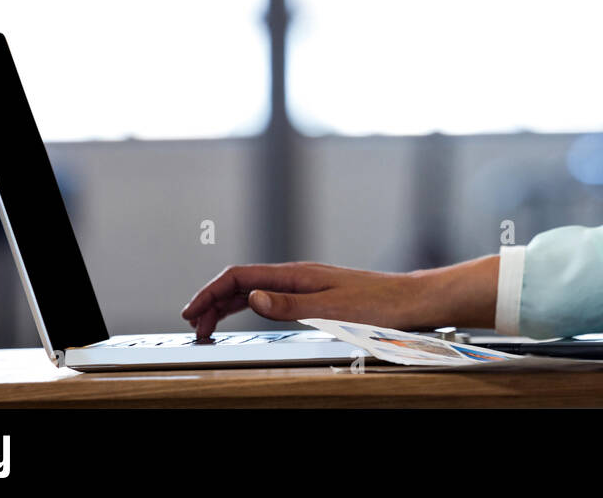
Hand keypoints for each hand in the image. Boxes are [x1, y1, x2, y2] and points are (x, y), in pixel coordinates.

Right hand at [180, 262, 436, 339]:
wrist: (410, 302)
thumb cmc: (379, 305)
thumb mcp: (332, 309)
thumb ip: (291, 304)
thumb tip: (252, 296)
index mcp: (298, 274)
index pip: (240, 276)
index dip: (211, 292)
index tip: (192, 312)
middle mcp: (299, 276)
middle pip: (242, 282)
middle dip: (212, 301)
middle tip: (194, 326)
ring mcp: (306, 284)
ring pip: (254, 289)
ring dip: (227, 305)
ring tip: (209, 325)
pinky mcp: (316, 295)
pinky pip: (271, 297)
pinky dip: (248, 307)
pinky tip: (245, 316)